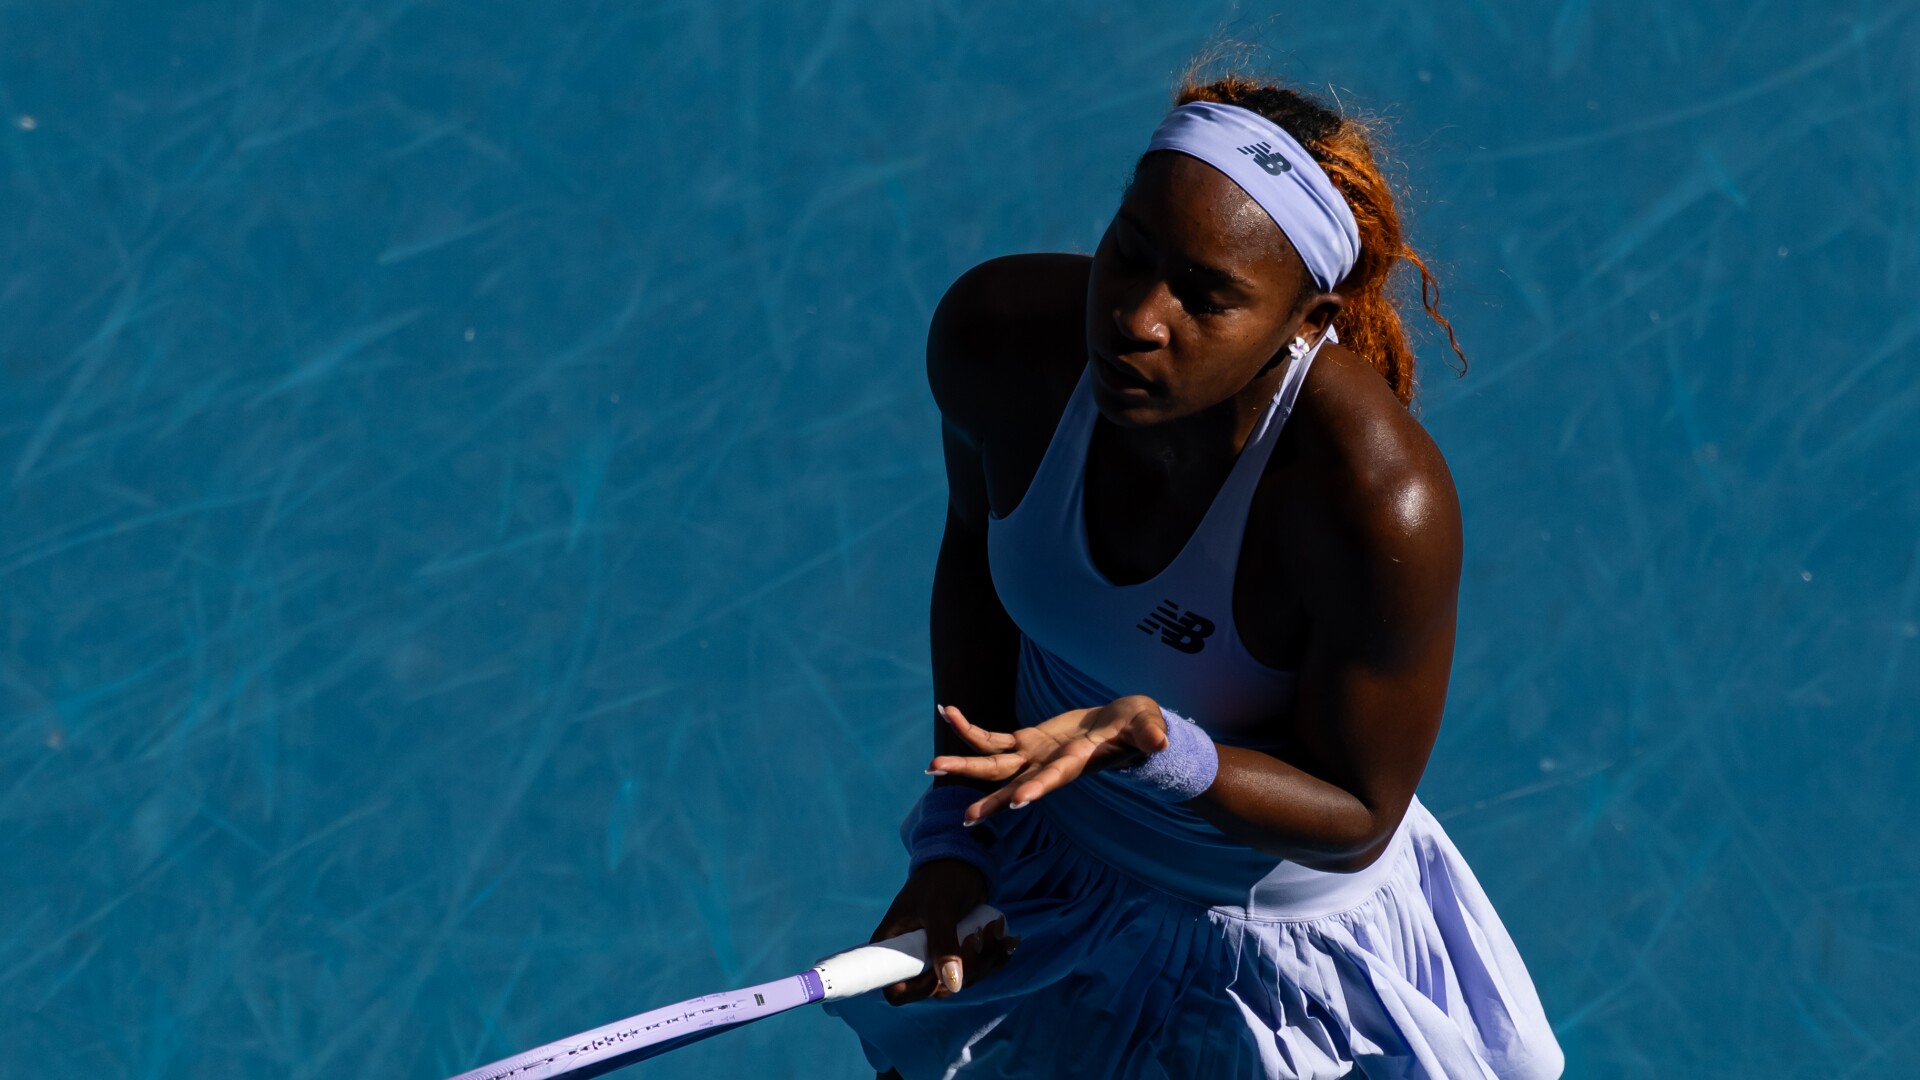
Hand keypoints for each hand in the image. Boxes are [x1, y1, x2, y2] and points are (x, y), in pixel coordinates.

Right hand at [869, 858, 1019, 1004]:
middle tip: (981, 936)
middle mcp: (912, 957)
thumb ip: (943, 943)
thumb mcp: (939, 908)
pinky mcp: (958, 954)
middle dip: (966, 968)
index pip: (896, 990)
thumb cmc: (942, 878)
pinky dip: (995, 957)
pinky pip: (978, 970)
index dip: (919, 990)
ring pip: (963, 981)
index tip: (941, 973)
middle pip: (937, 989)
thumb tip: (952, 985)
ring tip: (995, 927)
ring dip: (986, 959)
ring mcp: (937, 957)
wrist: (963, 863)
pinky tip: (1007, 939)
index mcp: (892, 946)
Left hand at [926, 698, 1169, 824]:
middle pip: (1013, 781)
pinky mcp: (1027, 740)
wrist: (1124, 726)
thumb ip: (1150, 734)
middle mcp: (1049, 766)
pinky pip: (992, 736)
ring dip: (963, 764)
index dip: (1037, 787)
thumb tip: (1159, 741)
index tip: (1016, 803)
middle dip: (988, 796)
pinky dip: (968, 727)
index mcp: (1077, 762)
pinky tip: (947, 712)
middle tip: (964, 816)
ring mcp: (1034, 756)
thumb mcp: (1149, 726)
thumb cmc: (1141, 725)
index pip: (1054, 778)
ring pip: (993, 763)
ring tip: (931, 767)